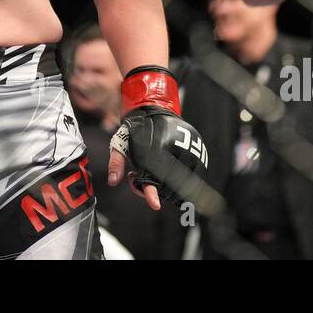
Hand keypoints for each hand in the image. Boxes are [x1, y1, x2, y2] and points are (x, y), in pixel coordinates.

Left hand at [107, 66, 207, 211]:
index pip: (154, 176)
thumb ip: (117, 162)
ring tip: (162, 178)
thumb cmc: (137, 128)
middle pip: (169, 184)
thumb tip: (113, 181)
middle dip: (160, 191)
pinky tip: (178, 178)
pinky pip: (198, 173)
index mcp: (155, 147)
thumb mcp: (122, 142)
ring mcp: (191, 148)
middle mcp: (175, 147)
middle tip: (149, 183)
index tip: (155, 205)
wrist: (155, 108)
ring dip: (174, 189)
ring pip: (186, 182)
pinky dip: (189, 181)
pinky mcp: (200, 148)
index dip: (152, 192)